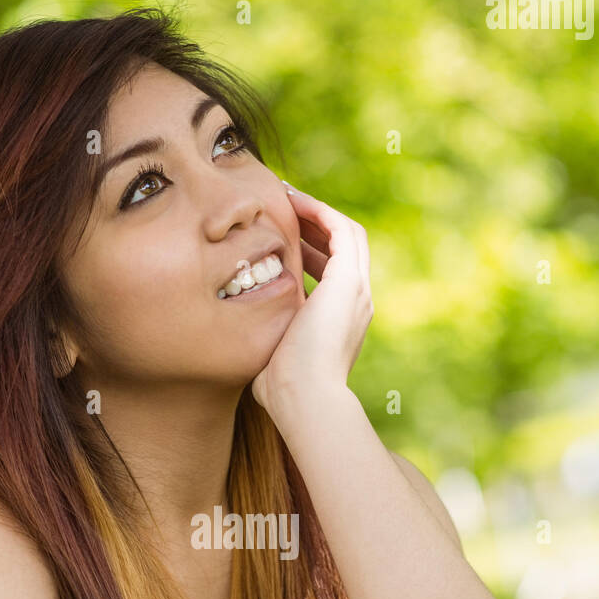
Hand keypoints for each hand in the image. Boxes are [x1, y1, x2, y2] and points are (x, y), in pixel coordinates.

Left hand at [251, 185, 372, 414]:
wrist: (305, 401)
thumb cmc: (283, 390)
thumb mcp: (274, 354)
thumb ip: (267, 340)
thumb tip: (241, 342)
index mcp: (342, 320)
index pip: (334, 272)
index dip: (312, 250)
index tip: (282, 239)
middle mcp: (356, 302)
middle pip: (346, 248)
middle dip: (317, 226)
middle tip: (285, 209)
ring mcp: (356, 291)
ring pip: (348, 234)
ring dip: (319, 213)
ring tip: (288, 198)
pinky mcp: (348, 282)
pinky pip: (341, 230)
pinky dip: (320, 213)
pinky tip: (293, 202)